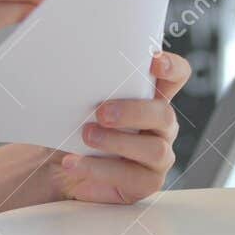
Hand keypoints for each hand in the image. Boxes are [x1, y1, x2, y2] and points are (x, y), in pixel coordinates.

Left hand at [52, 51, 190, 204]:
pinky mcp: (146, 182)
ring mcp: (158, 155)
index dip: (172, 67)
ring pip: (153, 149)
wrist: (59, 164)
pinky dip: (98, 169)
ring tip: (86, 137)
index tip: (153, 61)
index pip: (176, 76)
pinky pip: (131, 177)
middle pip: (164, 114)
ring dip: (116, 142)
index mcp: (151, 96)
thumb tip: (62, 52)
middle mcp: (161, 125)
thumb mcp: (79, 100)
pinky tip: (73, 162)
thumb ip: (85, 82)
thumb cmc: (74, 125)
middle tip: (101, 112)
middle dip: (133, 112)